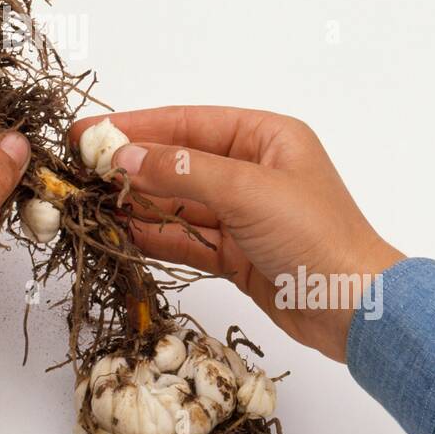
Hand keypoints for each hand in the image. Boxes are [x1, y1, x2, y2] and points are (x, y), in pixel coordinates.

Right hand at [72, 106, 402, 361]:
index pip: (189, 123)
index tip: (89, 131)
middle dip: (130, 164)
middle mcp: (253, 170)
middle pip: (178, 160)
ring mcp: (243, 213)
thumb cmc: (315, 237)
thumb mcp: (248, 192)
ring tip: (89, 198)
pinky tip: (120, 229)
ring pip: (177, 201)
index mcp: (266, 138)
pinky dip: (153, 234)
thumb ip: (183, 172)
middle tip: (78, 166)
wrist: (355, 311)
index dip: (136, 126)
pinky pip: (185, 236)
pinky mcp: (236, 253)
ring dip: (136, 201)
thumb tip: (125, 158)